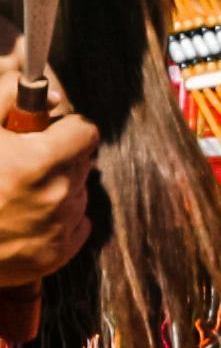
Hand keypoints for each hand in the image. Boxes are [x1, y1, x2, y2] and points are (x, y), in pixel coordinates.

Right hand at [0, 108, 96, 288]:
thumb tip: (46, 92)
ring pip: (77, 194)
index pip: (85, 130)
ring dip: (56, 188)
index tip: (45, 133)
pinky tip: (23, 218)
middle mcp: (58, 196)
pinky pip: (76, 226)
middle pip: (80, 162)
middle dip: (56, 157)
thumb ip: (6, 97)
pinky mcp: (55, 256)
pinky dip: (57, 220)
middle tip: (20, 163)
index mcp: (41, 161)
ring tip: (15, 193)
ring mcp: (59, 229)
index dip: (63, 128)